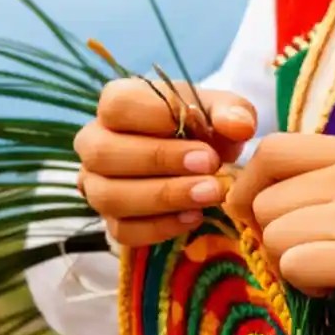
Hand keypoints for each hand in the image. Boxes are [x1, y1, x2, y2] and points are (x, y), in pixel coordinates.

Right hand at [74, 77, 256, 247]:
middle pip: (104, 153)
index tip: (201, 131)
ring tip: (209, 193)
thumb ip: (232, 112)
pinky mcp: (110, 220)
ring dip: (163, 196)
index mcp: (116, 103)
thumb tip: (240, 126)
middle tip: (210, 165)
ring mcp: (96, 184)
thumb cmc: (202, 125)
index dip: (157, 118)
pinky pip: (123, 230)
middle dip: (160, 160)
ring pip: (109, 196)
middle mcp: (95, 143)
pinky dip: (161, 227)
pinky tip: (195, 216)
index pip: (117, 105)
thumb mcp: (221, 110)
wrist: (201, 156)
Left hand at [225, 133, 334, 334]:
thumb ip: (316, 181)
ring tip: (334, 268)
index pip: (273, 148)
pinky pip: (294, 266)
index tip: (258, 217)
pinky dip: (307, 286)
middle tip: (315, 253)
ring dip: (291, 263)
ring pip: (274, 234)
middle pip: (266, 199)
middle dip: (275, 236)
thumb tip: (239, 192)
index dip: (250, 185)